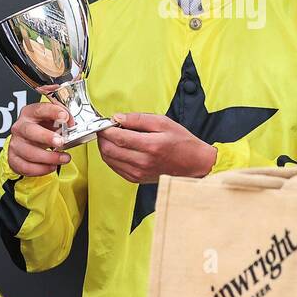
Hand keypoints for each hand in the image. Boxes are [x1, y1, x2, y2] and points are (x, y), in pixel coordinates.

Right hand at [6, 101, 73, 176]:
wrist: (31, 142)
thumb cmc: (43, 129)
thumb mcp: (53, 120)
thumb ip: (63, 118)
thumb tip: (71, 122)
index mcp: (30, 113)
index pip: (40, 109)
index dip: (53, 112)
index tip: (65, 117)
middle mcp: (20, 127)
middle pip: (30, 131)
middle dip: (47, 137)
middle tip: (61, 142)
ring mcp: (15, 143)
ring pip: (29, 153)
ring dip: (49, 158)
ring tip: (63, 158)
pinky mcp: (14, 158)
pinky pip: (26, 167)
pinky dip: (41, 169)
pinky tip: (51, 166)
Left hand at [96, 112, 216, 183]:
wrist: (193, 163)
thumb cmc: (182, 142)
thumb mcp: (163, 122)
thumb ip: (138, 119)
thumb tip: (118, 117)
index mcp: (150, 145)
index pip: (118, 137)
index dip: (106, 128)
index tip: (105, 122)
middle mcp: (143, 162)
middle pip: (109, 149)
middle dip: (103, 137)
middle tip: (106, 128)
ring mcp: (138, 173)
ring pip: (109, 159)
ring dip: (105, 146)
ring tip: (113, 137)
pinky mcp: (136, 179)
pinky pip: (115, 167)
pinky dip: (112, 157)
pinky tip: (119, 148)